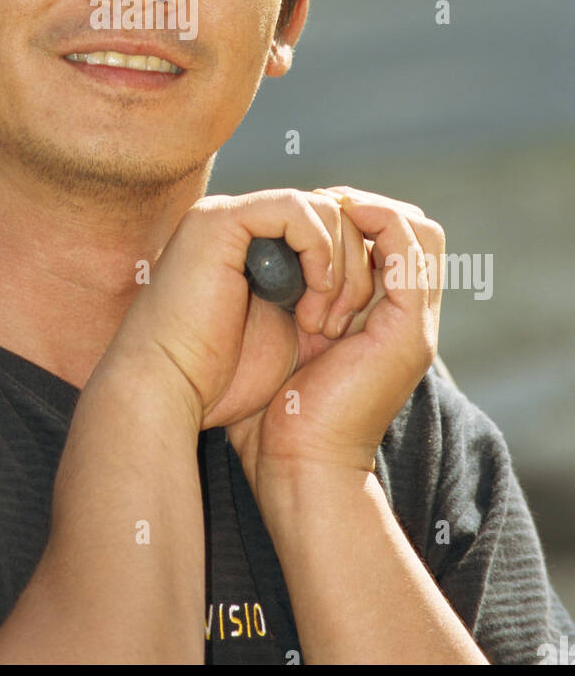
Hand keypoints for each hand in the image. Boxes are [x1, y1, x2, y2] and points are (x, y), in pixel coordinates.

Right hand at [106, 186, 384, 430]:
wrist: (170, 395)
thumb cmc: (225, 380)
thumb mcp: (294, 331)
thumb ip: (322, 294)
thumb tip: (378, 275)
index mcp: (259, 249)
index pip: (332, 229)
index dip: (359, 269)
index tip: (354, 324)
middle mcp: (244, 226)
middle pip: (336, 214)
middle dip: (358, 269)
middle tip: (338, 327)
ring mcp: (229, 217)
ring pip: (325, 208)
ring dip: (343, 267)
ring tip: (323, 322)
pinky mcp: (221, 220)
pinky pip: (296, 207)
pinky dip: (320, 248)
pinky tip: (314, 295)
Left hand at [226, 186, 443, 491]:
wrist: (293, 468)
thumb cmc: (271, 418)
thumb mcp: (279, 344)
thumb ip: (285, 304)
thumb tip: (257, 262)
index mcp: (379, 323)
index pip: (392, 242)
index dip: (351, 216)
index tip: (300, 221)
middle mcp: (405, 320)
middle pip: (415, 229)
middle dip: (360, 207)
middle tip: (312, 212)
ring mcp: (413, 325)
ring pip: (418, 229)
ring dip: (364, 216)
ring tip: (320, 223)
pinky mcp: (408, 330)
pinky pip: (406, 247)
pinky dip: (369, 225)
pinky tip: (329, 231)